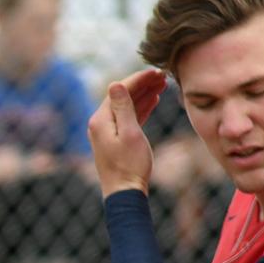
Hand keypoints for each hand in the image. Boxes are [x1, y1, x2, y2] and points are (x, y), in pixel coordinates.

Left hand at [88, 68, 166, 195]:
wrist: (124, 191)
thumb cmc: (129, 164)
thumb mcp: (130, 133)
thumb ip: (123, 108)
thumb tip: (115, 84)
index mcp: (101, 120)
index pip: (119, 91)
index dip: (138, 79)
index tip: (157, 71)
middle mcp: (100, 123)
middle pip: (123, 96)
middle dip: (143, 84)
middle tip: (163, 75)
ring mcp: (107, 131)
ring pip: (127, 106)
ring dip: (144, 94)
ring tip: (163, 84)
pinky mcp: (115, 139)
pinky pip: (128, 118)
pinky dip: (141, 108)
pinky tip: (154, 100)